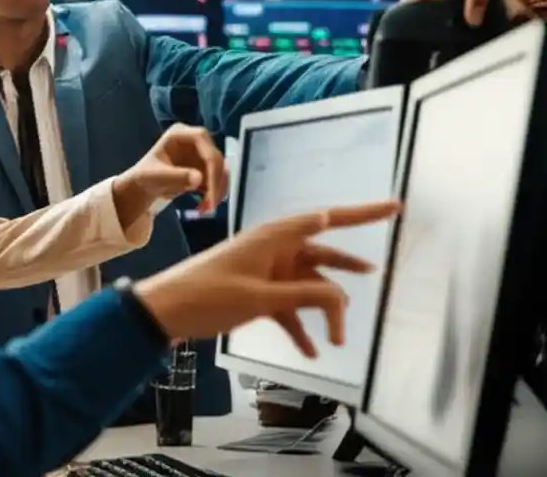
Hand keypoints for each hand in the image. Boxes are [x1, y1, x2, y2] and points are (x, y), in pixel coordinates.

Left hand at [111, 123, 226, 226]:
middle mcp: (195, 140)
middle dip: (216, 181)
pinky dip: (215, 194)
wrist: (144, 186)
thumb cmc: (145, 176)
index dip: (210, 161)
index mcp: (180, 133)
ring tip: (205, 208)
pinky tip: (203, 207)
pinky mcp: (206, 168)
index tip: (211, 187)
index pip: (202, 139)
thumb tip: (199, 179)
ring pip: (221, 170)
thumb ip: (176, 177)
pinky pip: (218, 180)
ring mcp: (202, 154)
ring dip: (218, 190)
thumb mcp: (156, 177)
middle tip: (211, 204)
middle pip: (215, 156)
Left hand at [133, 200, 399, 357]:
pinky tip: (312, 352)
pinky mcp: (255, 292)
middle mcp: (273, 249)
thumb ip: (305, 295)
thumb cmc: (207, 296)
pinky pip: (288, 307)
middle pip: (322, 255)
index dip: (363, 213)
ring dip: (323, 310)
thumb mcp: (261, 298)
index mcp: (274, 237)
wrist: (164, 312)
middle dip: (345, 271)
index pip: (327, 219)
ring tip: (338, 338)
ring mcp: (265, 271)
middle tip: (377, 275)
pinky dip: (300, 326)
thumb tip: (341, 297)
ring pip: (308, 285)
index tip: (394, 206)